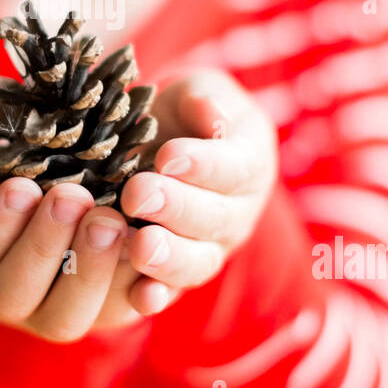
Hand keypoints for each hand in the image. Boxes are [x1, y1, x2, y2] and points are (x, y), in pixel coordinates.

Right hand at [0, 128, 156, 338]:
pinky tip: (148, 256)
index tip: (22, 186)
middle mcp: (8, 300)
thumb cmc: (33, 174)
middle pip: (13, 295)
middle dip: (42, 246)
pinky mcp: (109, 318)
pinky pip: (120, 315)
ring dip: (88, 270)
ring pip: (64, 318)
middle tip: (73, 196)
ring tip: (112, 221)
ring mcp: (57, 317)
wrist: (95, 193)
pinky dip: (136, 291)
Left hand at [119, 69, 278, 315]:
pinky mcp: (176, 276)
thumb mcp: (198, 91)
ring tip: (139, 245)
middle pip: (216, 219)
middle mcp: (236, 214)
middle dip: (177, 208)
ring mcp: (209, 250)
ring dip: (169, 258)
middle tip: (138, 194)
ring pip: (198, 263)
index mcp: (249, 164)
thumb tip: (212, 116)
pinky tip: (139, 297)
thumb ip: (205, 99)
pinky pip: (170, 292)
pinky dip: (156, 297)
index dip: (204, 165)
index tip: (167, 155)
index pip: (235, 168)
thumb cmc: (184, 112)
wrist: (168, 143)